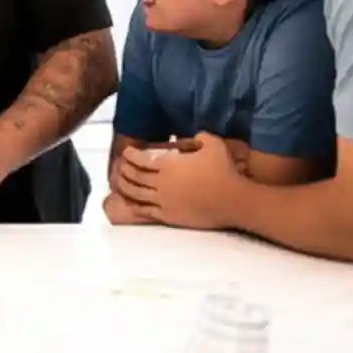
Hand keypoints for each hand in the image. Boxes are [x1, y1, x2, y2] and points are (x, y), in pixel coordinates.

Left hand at [112, 132, 242, 229]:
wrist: (233, 200)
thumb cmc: (224, 170)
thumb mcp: (213, 144)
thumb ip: (201, 136)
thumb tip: (196, 136)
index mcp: (168, 165)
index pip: (141, 159)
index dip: (131, 154)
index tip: (126, 151)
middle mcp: (161, 183)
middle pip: (135, 176)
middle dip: (124, 169)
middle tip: (120, 166)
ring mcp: (163, 201)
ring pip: (136, 194)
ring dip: (125, 187)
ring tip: (119, 183)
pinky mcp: (168, 216)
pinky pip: (145, 211)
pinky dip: (134, 205)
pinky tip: (130, 202)